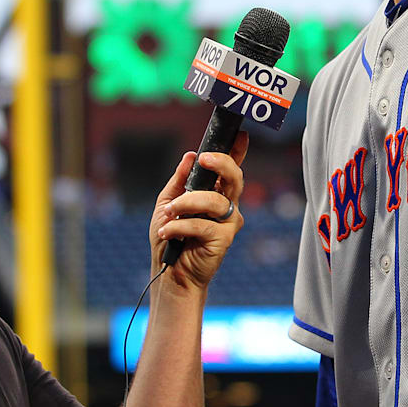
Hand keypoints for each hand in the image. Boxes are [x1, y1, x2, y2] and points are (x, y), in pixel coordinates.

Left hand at [149, 132, 247, 290]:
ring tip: (169, 213)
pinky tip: (167, 232)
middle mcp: (226, 204)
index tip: (240, 134)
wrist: (168, 272)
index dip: (237, 150)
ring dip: (186, 203)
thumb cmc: (169, 236)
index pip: (230, 168)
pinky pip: (202, 223)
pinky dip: (179, 225)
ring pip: (214, 199)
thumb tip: (190, 156)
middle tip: (203, 159)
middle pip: (235, 177)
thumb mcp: (168, 202)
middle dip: (221, 163)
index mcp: (214, 192)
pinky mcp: (224, 238)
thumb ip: (180, 180)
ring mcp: (228, 222)